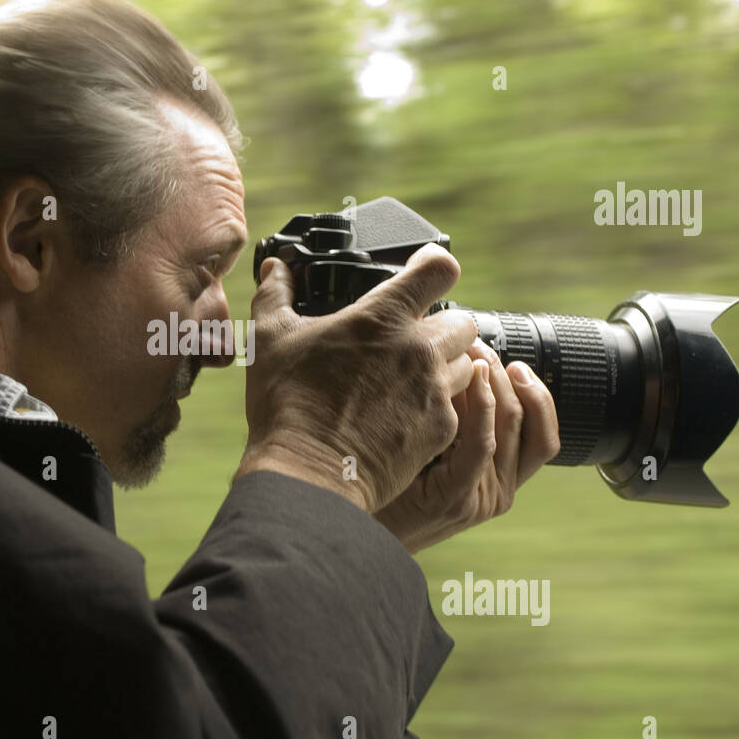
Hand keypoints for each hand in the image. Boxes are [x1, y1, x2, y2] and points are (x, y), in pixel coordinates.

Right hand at [236, 244, 477, 511]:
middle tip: (417, 337)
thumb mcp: (270, 339)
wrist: (309, 473)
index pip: (439, 269)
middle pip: (464, 320)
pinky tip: (412, 414)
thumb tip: (274, 267)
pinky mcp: (442, 429)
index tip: (425, 270)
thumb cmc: (287, 403)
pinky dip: (442, 406)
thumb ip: (274, 294)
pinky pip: (460, 407)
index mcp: (383, 317)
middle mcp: (420, 349)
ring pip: (469, 364)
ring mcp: (435, 391)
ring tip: (418, 377)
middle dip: (445, 324)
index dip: (435, 264)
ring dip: (449, 365)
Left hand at [374, 337, 560, 551]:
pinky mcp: (459, 497)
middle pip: (530, 421)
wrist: (354, 526)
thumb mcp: (434, 447)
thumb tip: (467, 364)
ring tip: (472, 355)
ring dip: (494, 381)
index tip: (508, 361)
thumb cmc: (388, 479)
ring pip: (511, 425)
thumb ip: (457, 420)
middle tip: (479, 346)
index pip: (543, 432)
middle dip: (508, 375)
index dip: (534, 391)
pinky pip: (483, 444)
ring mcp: (483, 496)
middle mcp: (501, 489)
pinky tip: (470, 379)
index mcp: (502, 478)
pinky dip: (481, 406)